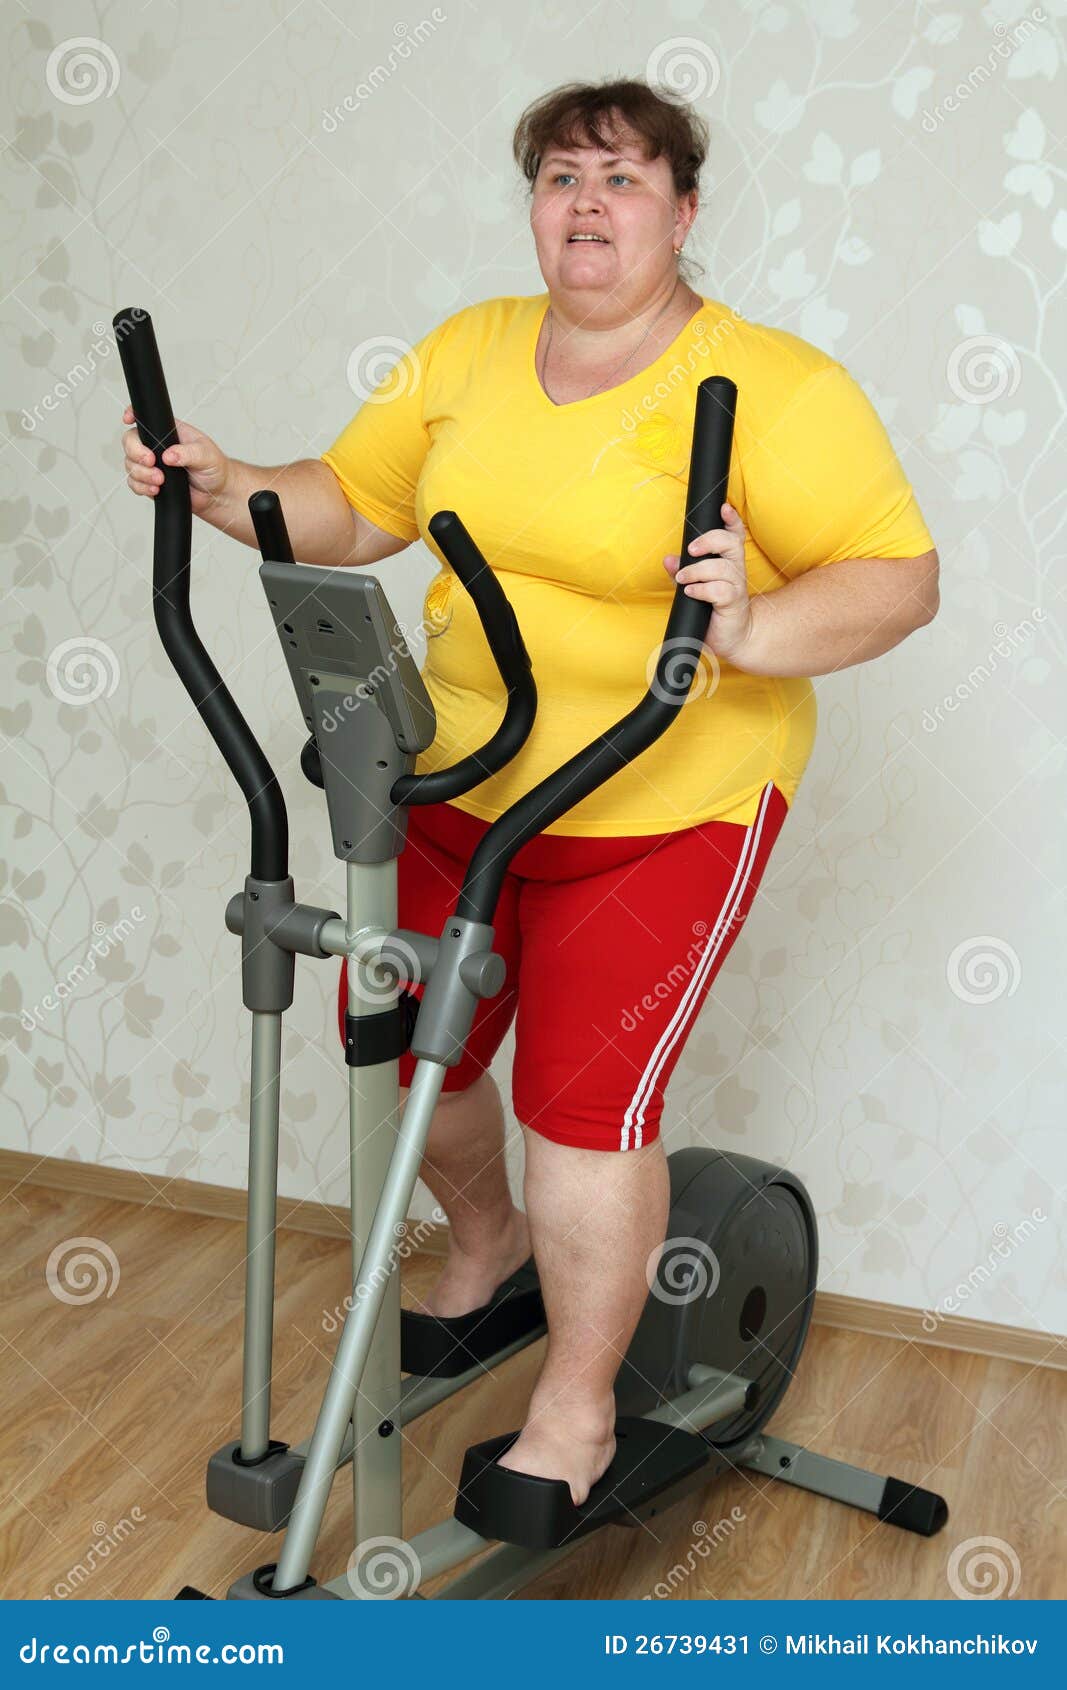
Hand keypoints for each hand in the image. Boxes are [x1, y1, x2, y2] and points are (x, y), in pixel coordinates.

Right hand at [122, 407, 229, 517]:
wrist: (217, 494)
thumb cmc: (214, 468)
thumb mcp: (206, 455)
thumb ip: (188, 453)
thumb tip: (169, 455)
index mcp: (169, 431)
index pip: (145, 418)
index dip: (132, 415)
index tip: (127, 419)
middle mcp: (157, 445)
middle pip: (130, 441)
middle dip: (136, 452)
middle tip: (151, 462)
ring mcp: (153, 464)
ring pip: (130, 464)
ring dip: (141, 474)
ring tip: (160, 480)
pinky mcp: (150, 482)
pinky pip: (134, 483)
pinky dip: (141, 487)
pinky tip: (156, 489)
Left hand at [662, 501, 753, 665]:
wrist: (733, 638)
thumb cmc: (713, 610)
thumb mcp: (695, 587)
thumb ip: (682, 572)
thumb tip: (668, 559)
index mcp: (728, 561)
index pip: (735, 535)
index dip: (732, 520)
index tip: (724, 508)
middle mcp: (735, 569)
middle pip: (730, 543)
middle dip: (710, 540)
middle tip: (691, 549)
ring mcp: (736, 586)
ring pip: (720, 567)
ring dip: (696, 571)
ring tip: (682, 579)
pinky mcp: (733, 602)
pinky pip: (719, 590)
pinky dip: (701, 589)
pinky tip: (691, 592)